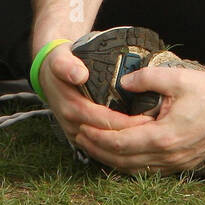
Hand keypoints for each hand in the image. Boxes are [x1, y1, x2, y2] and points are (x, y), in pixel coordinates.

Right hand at [38, 43, 153, 150]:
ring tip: (151, 134)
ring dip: (127, 141)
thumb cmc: (58, 64)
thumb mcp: (60, 59)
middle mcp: (73, 123)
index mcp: (72, 107)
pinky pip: (101, 144)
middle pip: (107, 135)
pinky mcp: (80, 133)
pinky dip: (118, 144)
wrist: (47, 73)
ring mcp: (76, 131)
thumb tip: (80, 75)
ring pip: (104, 144)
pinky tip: (136, 140)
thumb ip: (67, 66)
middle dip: (132, 133)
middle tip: (157, 128)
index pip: (103, 120)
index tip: (148, 119)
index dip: (127, 122)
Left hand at [74, 65, 204, 174]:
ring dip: (109, 159)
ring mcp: (174, 163)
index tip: (82, 126)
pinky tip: (119, 154)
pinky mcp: (180, 164)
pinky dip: (128, 164)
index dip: (98, 136)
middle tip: (79, 137)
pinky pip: (146, 170)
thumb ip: (147, 77)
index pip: (120, 142)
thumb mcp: (178, 77)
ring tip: (93, 146)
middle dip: (97, 149)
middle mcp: (167, 155)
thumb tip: (124, 82)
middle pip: (121, 160)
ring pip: (132, 169)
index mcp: (163, 136)